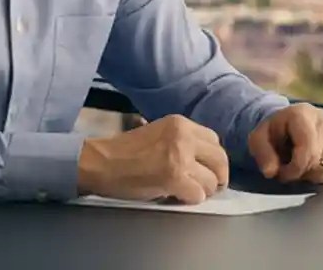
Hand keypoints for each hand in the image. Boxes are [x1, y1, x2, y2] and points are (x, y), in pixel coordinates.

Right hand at [77, 114, 228, 204]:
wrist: (102, 162)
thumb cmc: (125, 151)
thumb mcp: (159, 134)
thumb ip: (182, 141)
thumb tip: (204, 160)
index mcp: (180, 123)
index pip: (214, 140)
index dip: (213, 158)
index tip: (208, 169)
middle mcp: (184, 136)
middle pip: (220, 159)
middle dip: (218, 176)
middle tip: (209, 187)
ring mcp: (180, 156)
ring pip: (212, 180)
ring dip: (203, 190)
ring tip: (189, 192)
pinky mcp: (174, 177)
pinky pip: (198, 194)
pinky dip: (192, 199)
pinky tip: (179, 197)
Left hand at [247, 103, 322, 184]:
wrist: (285, 125)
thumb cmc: (272, 133)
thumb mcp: (258, 140)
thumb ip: (262, 155)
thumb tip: (271, 172)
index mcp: (302, 114)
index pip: (308, 148)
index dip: (295, 168)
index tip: (282, 174)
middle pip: (320, 159)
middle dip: (302, 172)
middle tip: (288, 171)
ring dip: (312, 174)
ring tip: (299, 167)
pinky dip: (322, 173)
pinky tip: (310, 167)